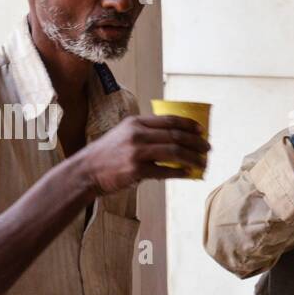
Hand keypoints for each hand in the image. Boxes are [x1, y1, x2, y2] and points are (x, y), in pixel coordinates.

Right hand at [76, 115, 208, 194]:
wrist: (85, 171)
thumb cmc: (107, 154)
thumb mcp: (124, 134)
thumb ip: (145, 133)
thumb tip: (174, 138)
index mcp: (136, 122)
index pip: (169, 120)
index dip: (189, 124)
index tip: (202, 130)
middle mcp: (137, 134)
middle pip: (176, 136)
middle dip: (196, 143)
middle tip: (208, 149)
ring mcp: (136, 152)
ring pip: (175, 153)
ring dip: (193, 158)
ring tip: (203, 163)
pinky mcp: (136, 171)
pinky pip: (165, 171)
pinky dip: (180, 173)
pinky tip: (189, 174)